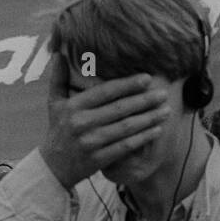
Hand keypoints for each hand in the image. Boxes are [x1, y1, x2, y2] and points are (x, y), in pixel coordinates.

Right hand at [40, 53, 170, 189]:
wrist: (54, 167)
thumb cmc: (58, 130)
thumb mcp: (54, 103)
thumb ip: (58, 78)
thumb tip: (58, 53)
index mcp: (74, 106)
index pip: (105, 92)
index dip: (127, 84)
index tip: (147, 78)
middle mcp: (82, 123)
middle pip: (119, 109)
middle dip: (144, 100)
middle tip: (163, 94)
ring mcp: (91, 142)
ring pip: (126, 128)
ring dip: (149, 119)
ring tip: (166, 111)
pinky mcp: (99, 159)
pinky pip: (125, 146)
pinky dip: (143, 138)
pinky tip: (157, 130)